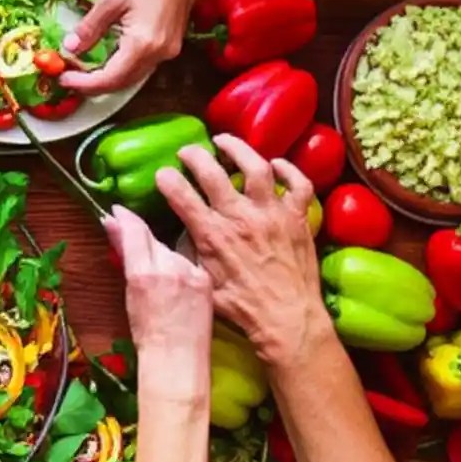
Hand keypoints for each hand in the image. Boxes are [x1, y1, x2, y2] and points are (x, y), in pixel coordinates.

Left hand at [60, 0, 193, 93]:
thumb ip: (89, 28)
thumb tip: (70, 48)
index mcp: (143, 45)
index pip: (110, 78)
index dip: (85, 84)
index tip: (63, 79)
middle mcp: (160, 54)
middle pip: (123, 82)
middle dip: (95, 84)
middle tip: (70, 77)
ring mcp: (170, 48)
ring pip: (135, 75)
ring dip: (110, 77)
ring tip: (84, 71)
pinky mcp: (173, 41)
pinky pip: (145, 63)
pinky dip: (124, 66)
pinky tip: (108, 58)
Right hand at [105, 205, 211, 399]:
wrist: (178, 360)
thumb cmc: (146, 335)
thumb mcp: (129, 295)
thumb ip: (125, 259)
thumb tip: (114, 231)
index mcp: (144, 274)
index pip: (134, 233)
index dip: (124, 218)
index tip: (117, 210)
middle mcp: (170, 268)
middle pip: (153, 239)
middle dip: (140, 235)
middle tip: (129, 234)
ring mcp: (192, 272)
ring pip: (172, 251)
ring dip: (161, 254)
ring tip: (156, 272)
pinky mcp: (207, 279)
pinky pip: (189, 262)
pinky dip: (179, 266)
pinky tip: (176, 280)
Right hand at [157, 134, 332, 369]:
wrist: (288, 320)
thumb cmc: (242, 307)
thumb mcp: (203, 283)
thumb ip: (187, 255)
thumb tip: (174, 237)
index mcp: (213, 236)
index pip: (182, 197)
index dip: (168, 180)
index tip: (162, 173)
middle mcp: (241, 218)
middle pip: (213, 173)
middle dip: (195, 156)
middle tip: (188, 151)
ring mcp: (272, 214)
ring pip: (257, 167)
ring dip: (239, 149)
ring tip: (226, 141)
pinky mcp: (297, 218)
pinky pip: (298, 184)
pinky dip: (289, 169)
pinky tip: (276, 164)